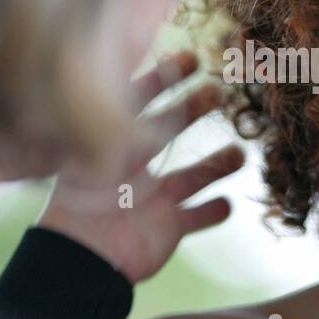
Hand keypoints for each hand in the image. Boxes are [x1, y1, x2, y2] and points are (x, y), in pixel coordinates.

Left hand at [36, 51, 243, 282]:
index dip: (164, 78)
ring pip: (195, 174)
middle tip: (219, 92)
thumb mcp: (92, 154)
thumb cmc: (80, 206)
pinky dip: (214, 211)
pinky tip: (227, 203)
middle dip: (194, 109)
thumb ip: (112, 120)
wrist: (81, 259)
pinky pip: (198, 217)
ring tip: (238, 155)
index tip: (189, 59)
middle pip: (172, 131)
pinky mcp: (170, 228)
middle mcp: (138, 168)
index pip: (140, 102)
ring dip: (218, 163)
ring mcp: (157, 198)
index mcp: (114, 146)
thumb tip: (119, 71)